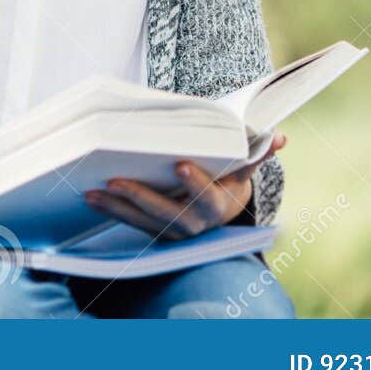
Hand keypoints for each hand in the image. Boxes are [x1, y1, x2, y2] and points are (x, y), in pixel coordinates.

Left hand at [82, 132, 286, 240]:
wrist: (222, 205)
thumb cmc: (228, 175)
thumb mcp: (242, 165)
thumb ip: (255, 152)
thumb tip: (280, 139)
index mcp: (219, 206)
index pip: (208, 197)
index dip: (196, 184)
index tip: (180, 165)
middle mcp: (196, 224)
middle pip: (168, 214)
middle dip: (142, 198)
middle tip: (117, 180)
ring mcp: (174, 231)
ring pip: (144, 221)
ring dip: (117, 206)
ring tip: (93, 190)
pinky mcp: (155, 231)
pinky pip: (131, 222)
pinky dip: (111, 210)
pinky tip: (90, 197)